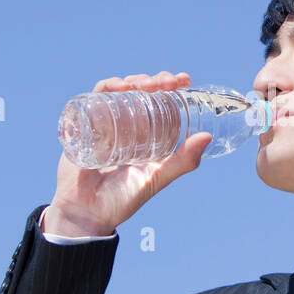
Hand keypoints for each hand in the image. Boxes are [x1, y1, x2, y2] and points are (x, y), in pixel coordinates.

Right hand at [44, 71, 212, 236]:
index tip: (184, 80)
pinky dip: (107, 87)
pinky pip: (95, 97)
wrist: (86, 213)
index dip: (172, 86)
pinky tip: (119, 87)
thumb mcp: (157, 178)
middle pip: (142, 91)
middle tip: (166, 82)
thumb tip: (207, 136)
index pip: (161, 102)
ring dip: (135, 80)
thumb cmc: (122, 199)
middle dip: (156, 80)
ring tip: (144, 84)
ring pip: (121, 90)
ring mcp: (107, 122)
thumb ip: (182, 162)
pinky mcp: (86, 122)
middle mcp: (128, 124)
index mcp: (148, 134)